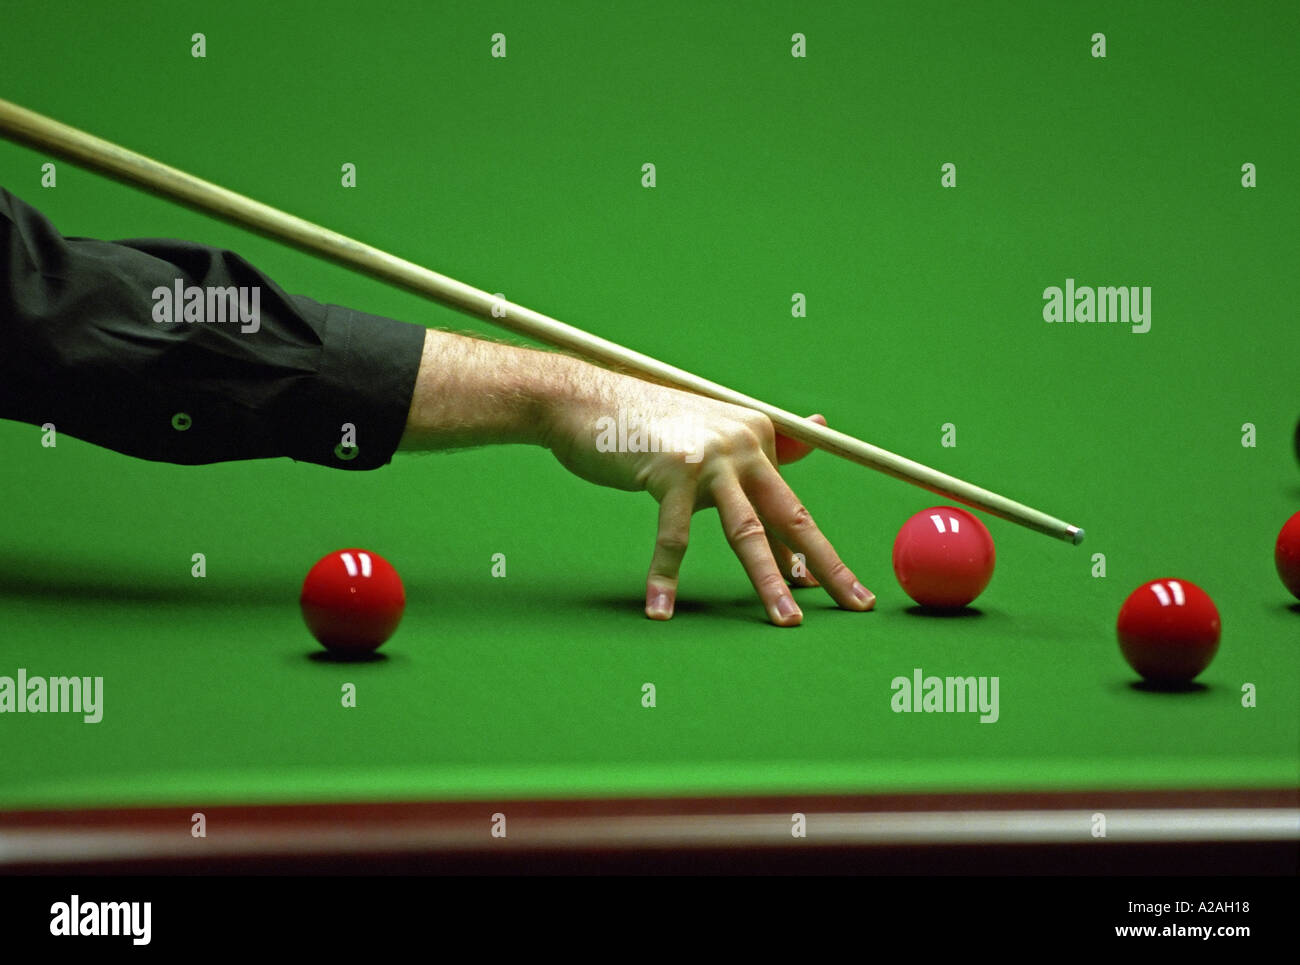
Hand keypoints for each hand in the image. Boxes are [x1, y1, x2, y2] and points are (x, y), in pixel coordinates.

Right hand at [543, 365, 875, 625]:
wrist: (585, 399)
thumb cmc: (646, 426)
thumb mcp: (709, 435)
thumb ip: (759, 447)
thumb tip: (820, 431)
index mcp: (758, 434)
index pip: (790, 505)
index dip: (811, 552)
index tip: (833, 589)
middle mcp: (744, 442)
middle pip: (792, 516)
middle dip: (827, 565)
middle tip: (856, 604)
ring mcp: (709, 457)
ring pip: (747, 532)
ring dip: (768, 581)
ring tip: (786, 621)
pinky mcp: (671, 471)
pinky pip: (674, 537)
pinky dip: (664, 577)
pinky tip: (660, 610)